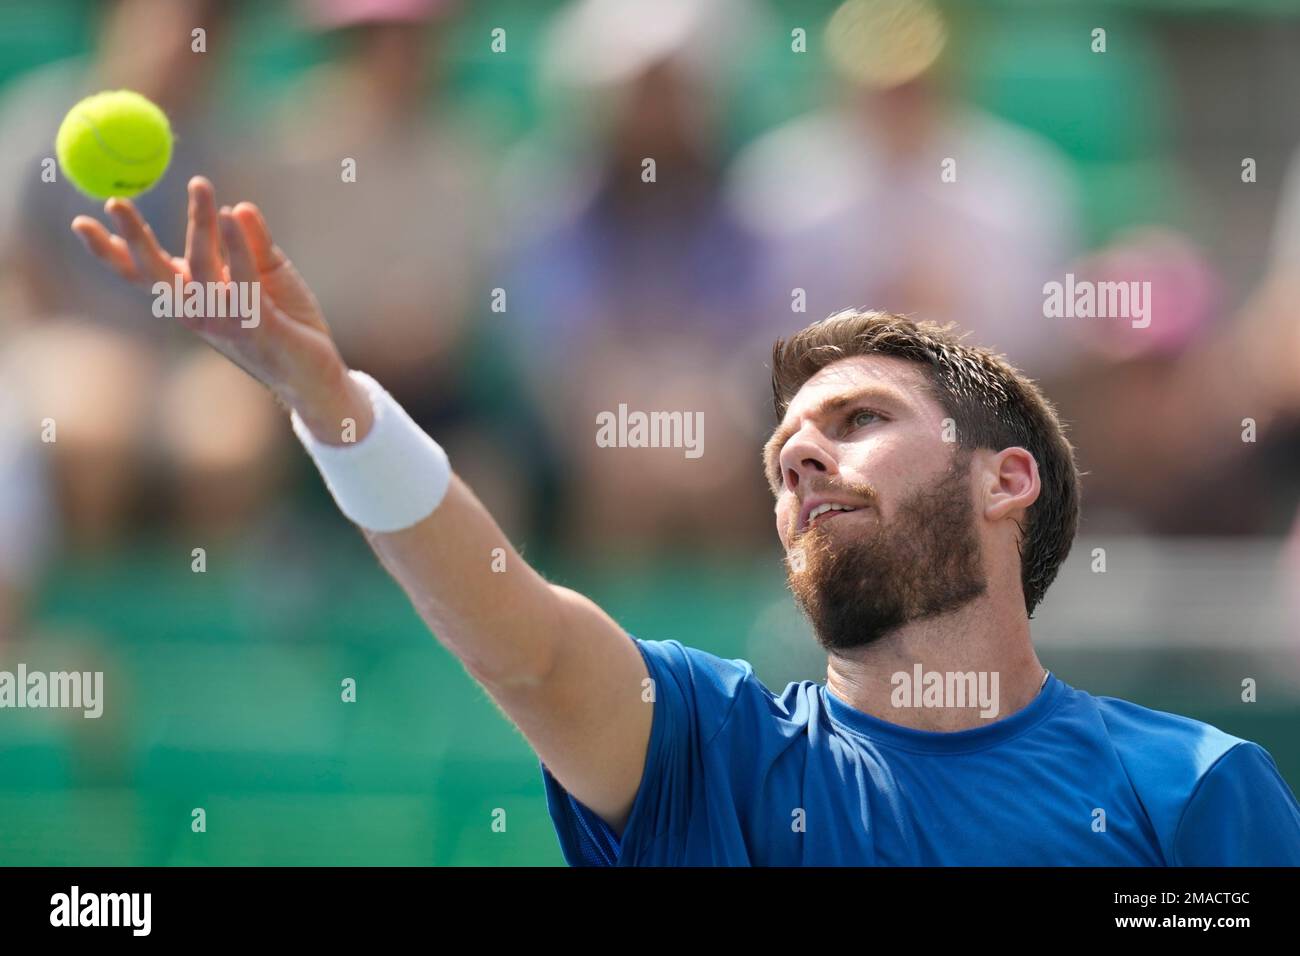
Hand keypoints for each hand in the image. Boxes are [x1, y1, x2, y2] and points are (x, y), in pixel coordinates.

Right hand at [71, 176, 370, 441]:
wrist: (316, 372)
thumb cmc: (287, 320)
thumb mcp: (268, 270)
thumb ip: (251, 240)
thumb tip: (237, 206)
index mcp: (193, 298)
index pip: (143, 273)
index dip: (110, 252)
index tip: (80, 222)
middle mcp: (199, 312)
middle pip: (155, 274)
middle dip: (132, 240)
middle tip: (115, 201)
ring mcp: (225, 322)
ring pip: (200, 268)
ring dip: (199, 224)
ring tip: (200, 185)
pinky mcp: (256, 325)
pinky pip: (243, 279)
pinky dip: (235, 245)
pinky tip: (231, 214)